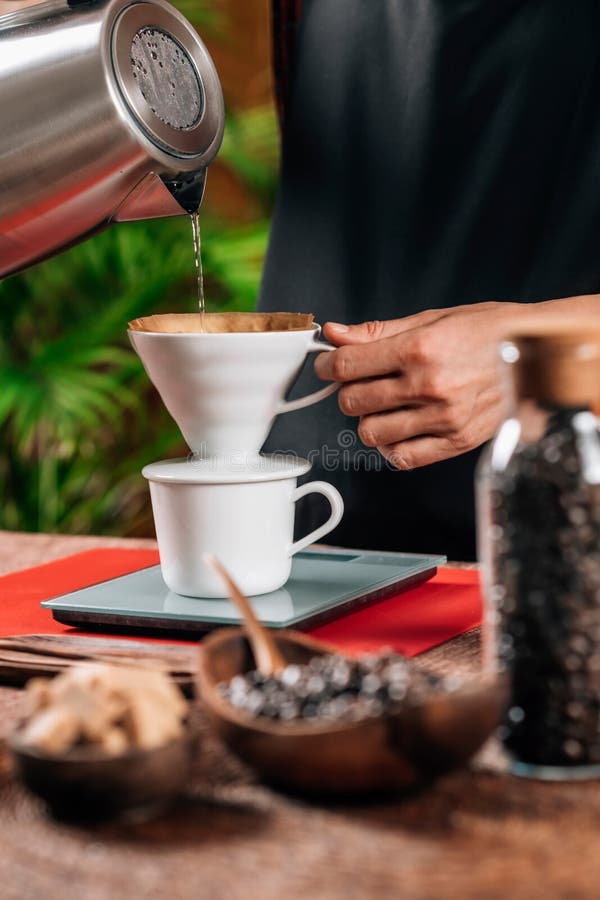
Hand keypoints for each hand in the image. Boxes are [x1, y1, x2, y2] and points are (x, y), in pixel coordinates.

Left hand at [314, 302, 519, 468]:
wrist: (540, 357)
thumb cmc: (490, 333)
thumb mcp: (433, 318)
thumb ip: (379, 331)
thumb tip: (336, 334)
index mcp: (420, 349)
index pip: (347, 365)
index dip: (327, 364)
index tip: (328, 364)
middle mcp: (429, 385)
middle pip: (352, 400)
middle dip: (347, 390)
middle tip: (361, 381)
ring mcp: (442, 418)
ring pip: (370, 433)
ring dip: (368, 419)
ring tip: (386, 405)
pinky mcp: (455, 442)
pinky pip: (401, 457)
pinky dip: (391, 446)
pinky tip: (400, 427)